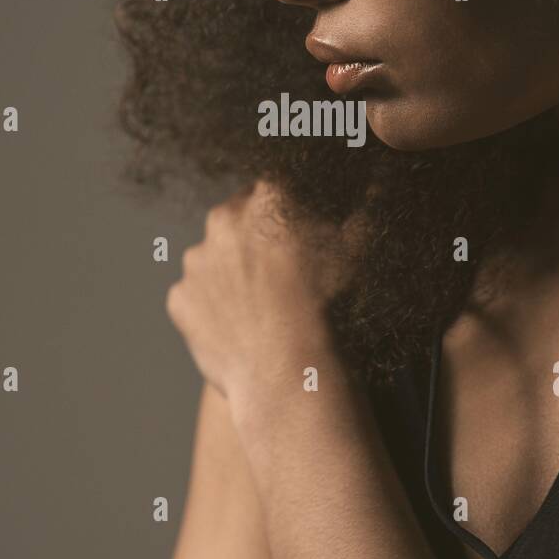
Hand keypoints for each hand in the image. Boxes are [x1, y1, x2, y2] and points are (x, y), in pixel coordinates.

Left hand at [165, 178, 352, 408]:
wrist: (288, 370)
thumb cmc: (328, 307)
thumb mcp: (357, 252)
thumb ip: (364, 213)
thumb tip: (378, 189)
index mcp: (266, 197)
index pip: (274, 190)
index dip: (287, 213)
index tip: (297, 236)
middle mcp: (222, 220)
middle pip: (235, 220)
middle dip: (252, 239)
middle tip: (278, 273)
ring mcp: (196, 261)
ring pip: (212, 259)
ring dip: (228, 274)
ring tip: (258, 307)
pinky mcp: (180, 299)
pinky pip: (194, 298)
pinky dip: (210, 309)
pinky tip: (237, 327)